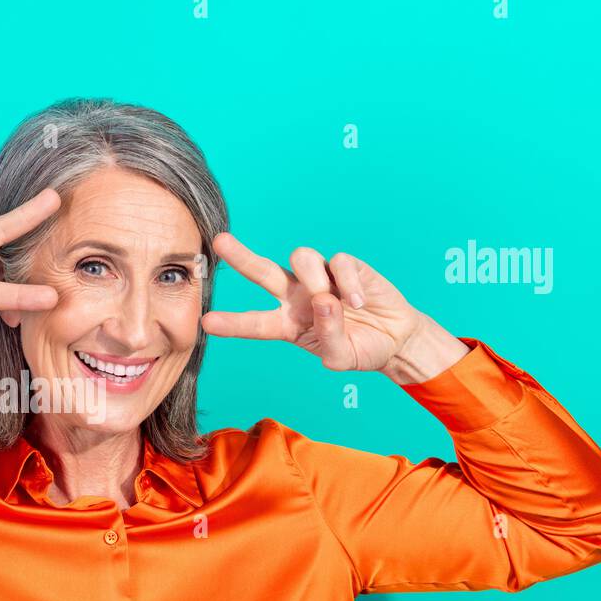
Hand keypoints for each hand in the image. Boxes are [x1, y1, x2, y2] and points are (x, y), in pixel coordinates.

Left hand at [201, 236, 423, 371]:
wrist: (394, 338)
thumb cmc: (361, 348)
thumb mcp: (342, 358)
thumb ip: (329, 338)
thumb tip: (325, 301)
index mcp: (287, 324)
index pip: (255, 323)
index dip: (232, 323)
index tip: (206, 323)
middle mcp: (297, 297)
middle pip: (263, 272)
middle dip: (242, 257)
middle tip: (220, 242)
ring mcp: (320, 278)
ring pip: (301, 258)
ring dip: (313, 279)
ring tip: (329, 301)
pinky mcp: (346, 266)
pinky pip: (338, 262)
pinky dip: (348, 282)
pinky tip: (357, 301)